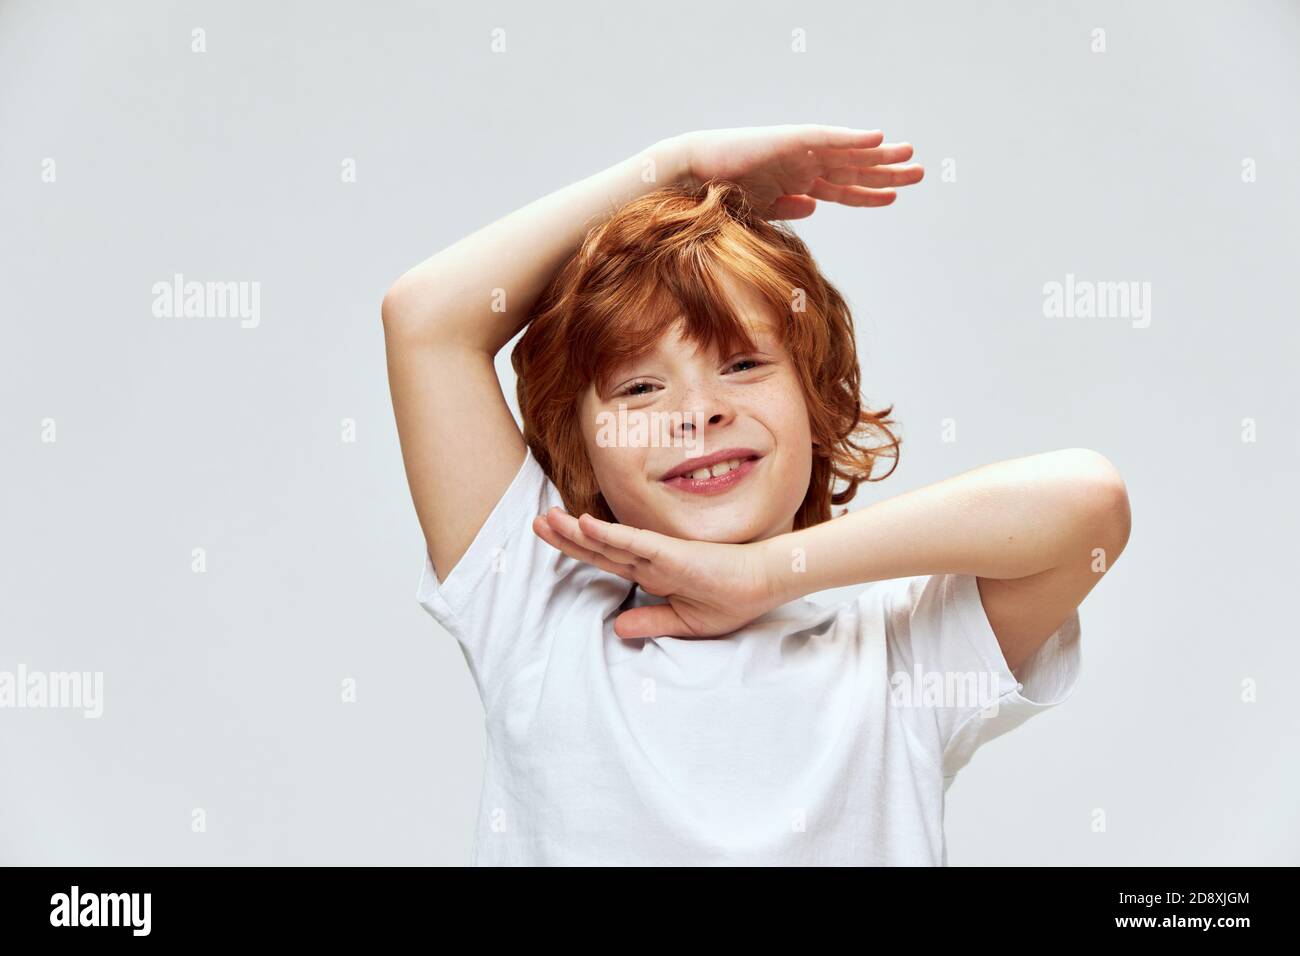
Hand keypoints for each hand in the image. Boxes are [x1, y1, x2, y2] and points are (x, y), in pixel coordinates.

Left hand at [531, 507, 784, 638]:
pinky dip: (609, 535)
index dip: (577, 551)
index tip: (550, 539)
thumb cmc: (732, 599)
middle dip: (564, 537)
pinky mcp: (672, 553)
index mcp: (653, 574)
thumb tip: (617, 627)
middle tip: (536, 523)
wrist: (765, 584)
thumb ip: (651, 622)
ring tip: (548, 519)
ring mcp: (659, 555)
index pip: (606, 561)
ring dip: (576, 531)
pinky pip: (634, 543)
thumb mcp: (685, 622)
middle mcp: (650, 560)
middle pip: (598, 548)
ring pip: (609, 542)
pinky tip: (585, 525)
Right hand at [666, 124, 922, 219]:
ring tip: (909, 154)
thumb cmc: (720, 193)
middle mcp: (803, 165)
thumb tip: (815, 207)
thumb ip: (789, 207)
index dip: (869, 193)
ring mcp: (798, 151)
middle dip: (886, 171)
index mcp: (798, 183)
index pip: (842, 189)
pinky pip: (827, 139)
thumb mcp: (762, 209)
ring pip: (848, 153)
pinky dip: (851, 139)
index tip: (895, 197)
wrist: (693, 174)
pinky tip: (876, 139)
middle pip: (853, 169)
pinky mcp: (789, 140)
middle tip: (920, 171)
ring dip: (879, 154)